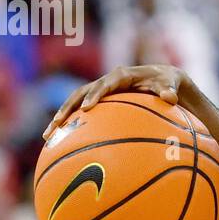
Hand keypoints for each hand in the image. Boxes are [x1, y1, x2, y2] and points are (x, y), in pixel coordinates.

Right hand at [43, 65, 190, 139]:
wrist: (162, 79)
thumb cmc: (167, 82)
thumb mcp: (170, 84)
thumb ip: (168, 90)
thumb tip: (170, 98)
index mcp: (122, 75)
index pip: (105, 84)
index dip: (95, 94)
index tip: (87, 108)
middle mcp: (106, 82)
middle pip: (81, 93)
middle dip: (68, 107)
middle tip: (58, 123)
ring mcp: (100, 91)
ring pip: (74, 103)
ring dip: (61, 117)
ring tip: (48, 136)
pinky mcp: (98, 101)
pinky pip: (80, 113)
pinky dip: (70, 126)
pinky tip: (59, 144)